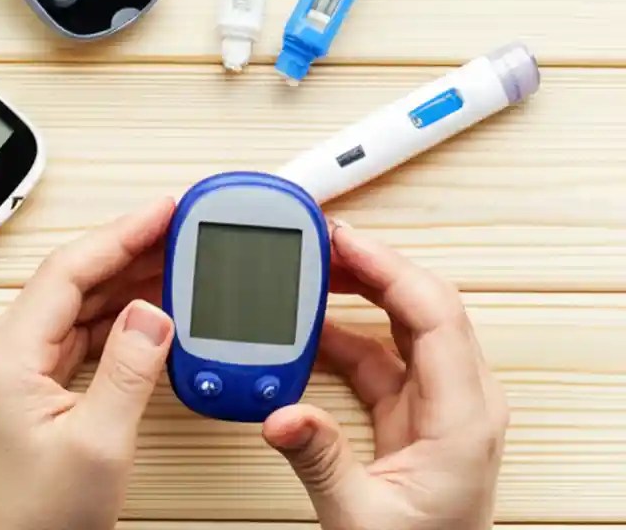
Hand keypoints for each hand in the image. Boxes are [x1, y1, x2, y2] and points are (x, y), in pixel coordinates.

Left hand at [0, 197, 175, 529]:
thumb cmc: (42, 519)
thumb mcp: (99, 444)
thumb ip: (130, 370)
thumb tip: (153, 312)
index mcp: (6, 354)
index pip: (68, 270)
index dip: (121, 233)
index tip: (163, 212)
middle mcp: (4, 351)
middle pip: (74, 279)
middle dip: (130, 250)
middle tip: (182, 229)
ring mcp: (18, 368)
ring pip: (80, 303)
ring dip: (129, 282)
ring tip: (178, 261)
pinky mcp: (35, 385)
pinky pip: (82, 332)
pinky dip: (122, 318)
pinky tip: (156, 311)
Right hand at [263, 222, 509, 529]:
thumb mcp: (360, 520)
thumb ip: (318, 460)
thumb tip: (281, 413)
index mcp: (463, 419)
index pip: (435, 313)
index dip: (388, 266)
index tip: (343, 241)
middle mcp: (461, 402)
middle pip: (423, 304)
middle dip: (370, 266)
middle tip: (319, 244)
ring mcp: (439, 406)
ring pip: (403, 323)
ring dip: (358, 292)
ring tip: (312, 270)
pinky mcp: (413, 416)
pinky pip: (380, 355)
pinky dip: (343, 333)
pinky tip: (307, 326)